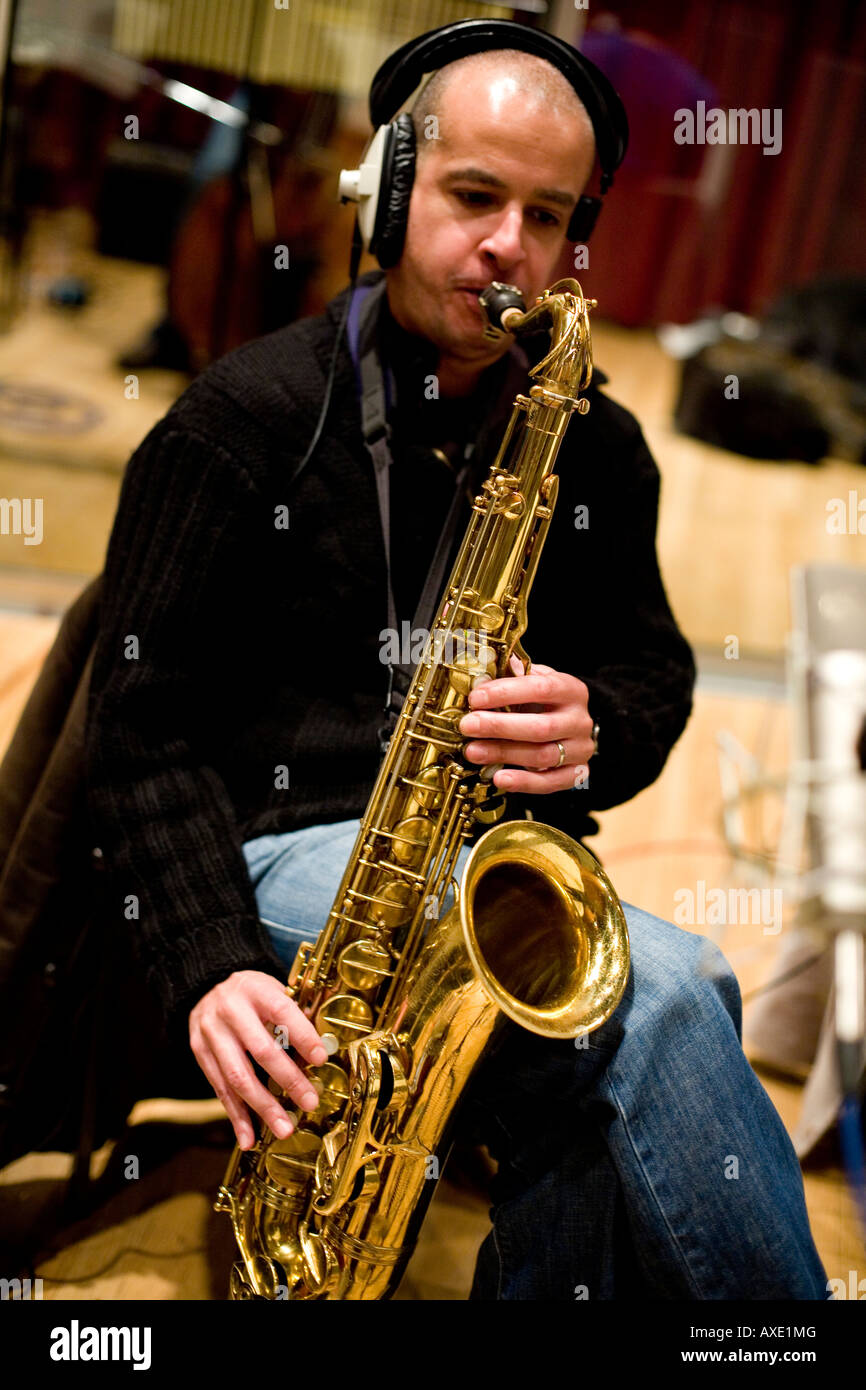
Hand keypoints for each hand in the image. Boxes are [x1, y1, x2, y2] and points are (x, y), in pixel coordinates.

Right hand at [189, 969, 328, 1149]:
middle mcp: (230, 1010)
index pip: (282, 1011)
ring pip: (237, 1076)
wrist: (207, 987)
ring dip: (262, 1107)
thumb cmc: (252, 994)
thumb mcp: (272, 990)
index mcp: (255, 989)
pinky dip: (236, 1116)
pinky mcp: (200, 1053)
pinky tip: (249, 1138)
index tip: (321, 1059)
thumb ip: (294, 1017)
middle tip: (309, 1102)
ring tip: (283, 1129)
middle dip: (287, 1079)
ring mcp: (211, 1033)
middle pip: (260, 1050)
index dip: (302, 1035)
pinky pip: (219, 1089)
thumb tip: (323, 1048)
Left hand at [459, 657, 594, 792]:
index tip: (475, 698)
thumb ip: (512, 677)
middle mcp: (580, 720)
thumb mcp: (533, 680)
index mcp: (571, 690)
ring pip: (542, 756)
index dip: (506, 693)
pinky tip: (499, 778)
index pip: (541, 688)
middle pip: (541, 727)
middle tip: (468, 725)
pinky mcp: (577, 773)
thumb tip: (483, 672)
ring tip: (473, 751)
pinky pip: (550, 783)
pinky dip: (524, 783)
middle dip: (499, 727)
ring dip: (503, 754)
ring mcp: (580, 749)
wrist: (570, 723)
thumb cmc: (545, 700)